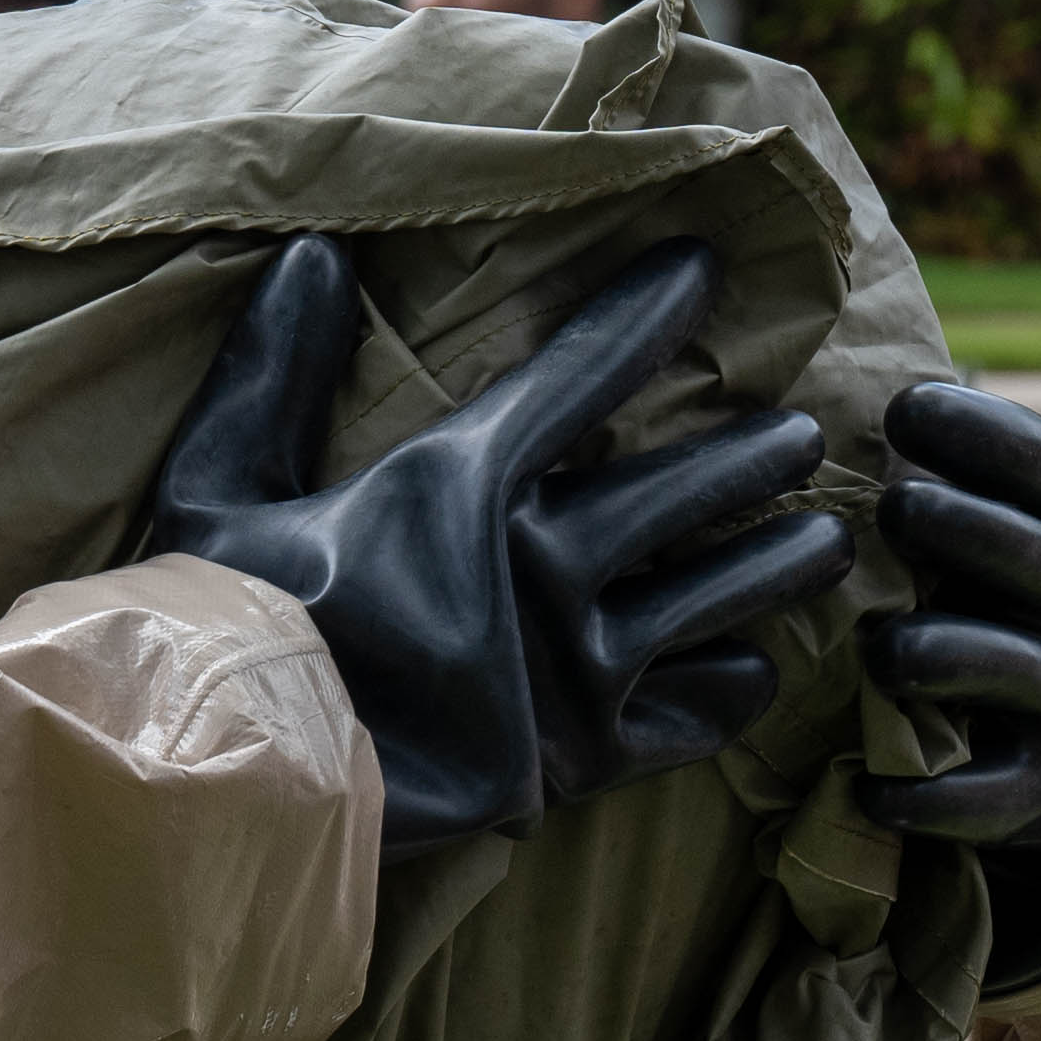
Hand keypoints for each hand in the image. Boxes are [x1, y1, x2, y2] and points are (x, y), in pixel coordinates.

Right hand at [143, 236, 847, 853]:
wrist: (232, 788)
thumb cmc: (215, 632)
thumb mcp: (217, 483)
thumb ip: (272, 369)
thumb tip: (314, 252)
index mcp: (461, 489)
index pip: (581, 375)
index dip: (648, 316)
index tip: (705, 272)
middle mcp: (542, 569)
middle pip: (684, 491)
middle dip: (751, 457)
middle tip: (802, 435)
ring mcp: (572, 670)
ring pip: (715, 599)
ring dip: (776, 564)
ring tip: (824, 542)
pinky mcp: (579, 762)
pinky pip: (688, 718)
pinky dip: (730, 690)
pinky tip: (758, 670)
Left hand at [851, 382, 1040, 852]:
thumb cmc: (1020, 607)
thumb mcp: (1025, 532)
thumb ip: (974, 479)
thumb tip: (871, 384)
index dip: (986, 433)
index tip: (904, 406)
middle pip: (1037, 561)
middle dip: (961, 528)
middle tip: (889, 507)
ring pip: (1013, 669)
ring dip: (937, 652)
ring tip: (878, 650)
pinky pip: (987, 797)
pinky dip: (926, 796)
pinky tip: (866, 788)